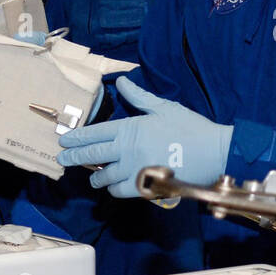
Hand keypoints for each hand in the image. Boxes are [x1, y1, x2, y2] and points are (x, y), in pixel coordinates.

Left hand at [57, 77, 232, 197]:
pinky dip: (113, 189)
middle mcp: (128, 150)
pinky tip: (112, 186)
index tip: (64, 140)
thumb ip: (139, 96)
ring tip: (92, 177)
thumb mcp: (164, 107)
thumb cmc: (190, 127)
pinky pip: (119, 191)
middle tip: (62, 159)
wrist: (213, 153)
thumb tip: (120, 82)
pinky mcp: (144, 187)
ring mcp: (134, 170)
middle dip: (74, 157)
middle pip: (92, 155)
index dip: (77, 137)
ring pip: (104, 177)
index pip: (95, 133)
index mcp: (131, 128)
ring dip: (95, 177)